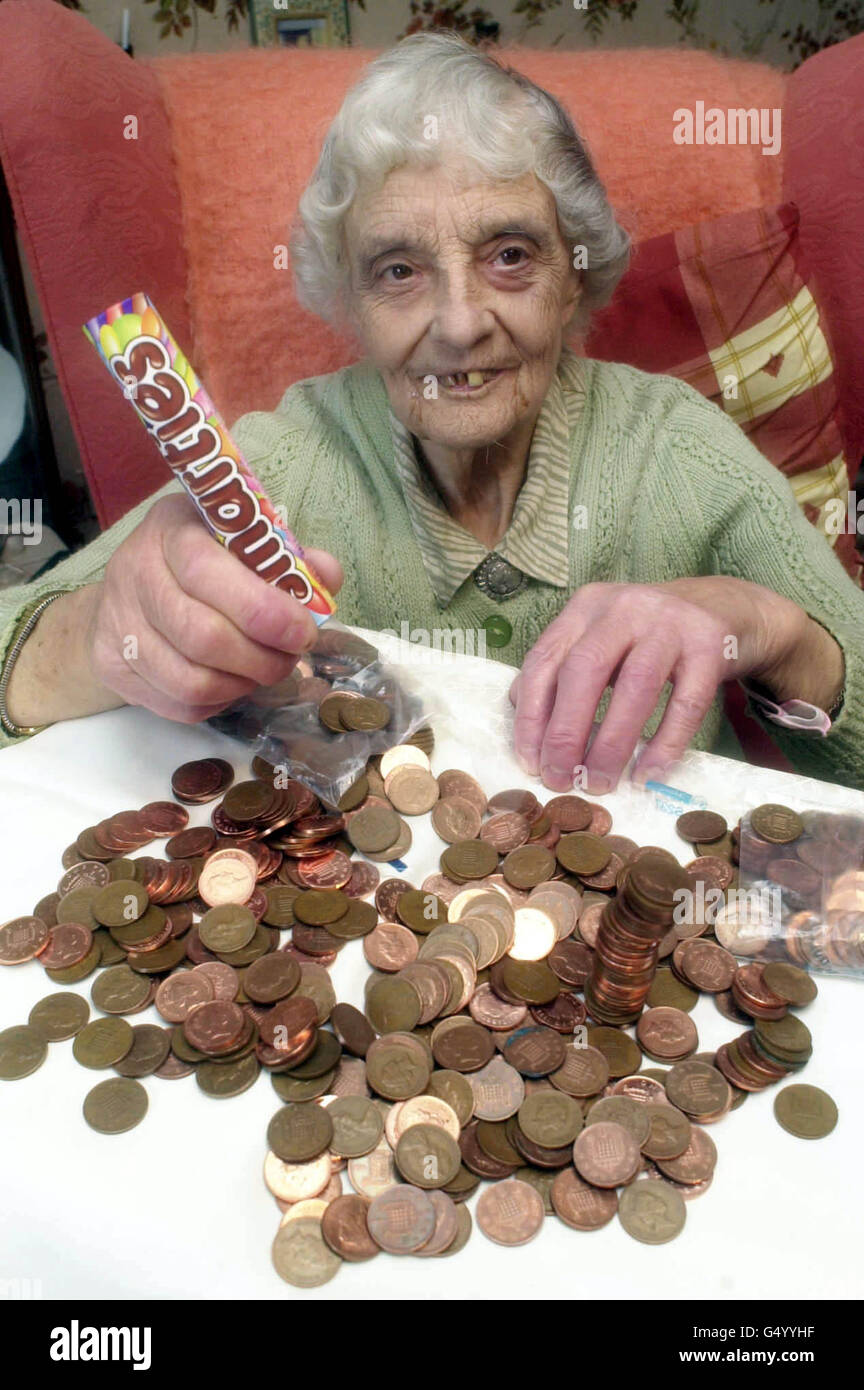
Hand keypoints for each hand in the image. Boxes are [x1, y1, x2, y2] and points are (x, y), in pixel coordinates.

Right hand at [85, 494, 343, 723]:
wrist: (129, 589)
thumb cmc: (204, 560)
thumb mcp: (243, 540)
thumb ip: (287, 557)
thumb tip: (326, 575)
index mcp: (172, 529)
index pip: (208, 573)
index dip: (263, 611)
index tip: (303, 632)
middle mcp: (134, 571)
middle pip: (201, 636)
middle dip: (261, 658)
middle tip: (289, 659)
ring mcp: (117, 622)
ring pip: (189, 680)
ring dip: (242, 685)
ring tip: (262, 672)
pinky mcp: (110, 665)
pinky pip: (177, 704)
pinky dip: (218, 703)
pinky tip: (231, 683)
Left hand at [509, 577, 803, 793]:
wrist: (727, 607)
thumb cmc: (649, 635)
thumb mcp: (602, 636)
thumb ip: (564, 667)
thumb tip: (525, 717)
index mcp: (586, 607)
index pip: (545, 660)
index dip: (532, 716)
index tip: (530, 762)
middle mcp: (624, 608)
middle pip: (583, 670)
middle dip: (566, 732)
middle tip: (560, 779)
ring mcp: (669, 623)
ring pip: (634, 687)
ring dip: (611, 743)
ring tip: (600, 784)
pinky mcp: (710, 645)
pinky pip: (686, 703)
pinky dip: (664, 744)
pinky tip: (647, 774)